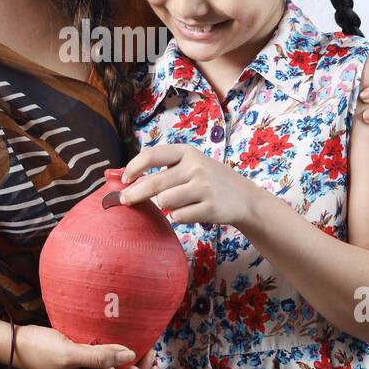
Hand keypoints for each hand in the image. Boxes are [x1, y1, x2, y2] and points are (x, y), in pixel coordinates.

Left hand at [118, 143, 260, 227]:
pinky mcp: (210, 208)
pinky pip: (178, 216)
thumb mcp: (191, 165)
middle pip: (153, 183)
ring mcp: (204, 187)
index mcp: (186, 152)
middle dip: (134, 194)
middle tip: (124, 201)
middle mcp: (195, 167)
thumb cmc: (209, 180)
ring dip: (163, 206)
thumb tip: (129, 182)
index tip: (124, 179)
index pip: (151, 155)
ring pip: (164, 201)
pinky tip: (187, 212)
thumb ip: (165, 169)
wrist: (245, 198)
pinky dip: (177, 216)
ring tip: (175, 204)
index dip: (133, 167)